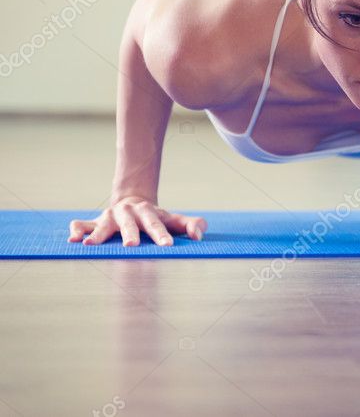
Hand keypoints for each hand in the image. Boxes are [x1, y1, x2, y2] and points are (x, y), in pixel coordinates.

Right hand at [68, 196, 206, 246]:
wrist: (133, 203)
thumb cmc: (156, 218)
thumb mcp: (174, 220)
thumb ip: (191, 226)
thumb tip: (198, 237)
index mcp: (149, 213)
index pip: (157, 225)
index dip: (162, 235)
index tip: (167, 246)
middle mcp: (128, 214)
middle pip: (130, 225)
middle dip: (130, 234)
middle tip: (131, 245)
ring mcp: (109, 217)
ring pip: (103, 225)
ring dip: (97, 235)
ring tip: (90, 245)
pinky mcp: (93, 222)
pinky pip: (81, 224)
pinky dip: (76, 230)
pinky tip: (73, 240)